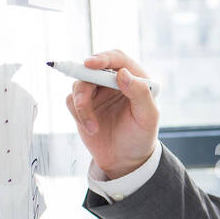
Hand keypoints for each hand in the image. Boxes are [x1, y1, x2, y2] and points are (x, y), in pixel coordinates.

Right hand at [64, 50, 158, 177]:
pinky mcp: (83, 105)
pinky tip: (91, 128)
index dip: (104, 58)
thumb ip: (140, 93)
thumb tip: (122, 73)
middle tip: (82, 101)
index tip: (91, 64)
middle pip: (93, 68)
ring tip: (92, 127)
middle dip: (85, 81)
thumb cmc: (141, 137)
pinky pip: (71, 100)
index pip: (118, 59)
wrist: (125, 160)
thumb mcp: (148, 117)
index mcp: (134, 78)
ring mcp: (97, 92)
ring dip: (82, 105)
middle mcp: (114, 82)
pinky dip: (78, 114)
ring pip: (79, 84)